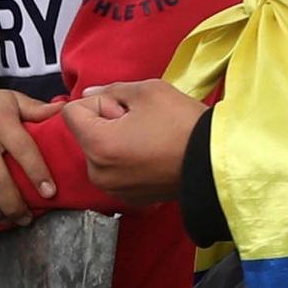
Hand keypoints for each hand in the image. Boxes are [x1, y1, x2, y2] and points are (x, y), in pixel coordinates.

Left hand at [59, 78, 204, 201]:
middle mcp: (97, 172)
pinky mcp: (127, 198)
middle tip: (143, 123)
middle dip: (107, 123)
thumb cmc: (185, 125)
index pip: (72, 112)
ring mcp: (111, 188)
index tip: (126, 108)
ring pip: (100, 152)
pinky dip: (127, 160)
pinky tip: (153, 155)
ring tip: (150, 139)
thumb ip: (112, 89)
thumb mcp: (149, 91)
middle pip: (86, 133)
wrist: (215, 162)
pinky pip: (115, 170)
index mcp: (97, 145)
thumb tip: (89, 94)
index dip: (99, 102)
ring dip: (117, 141)